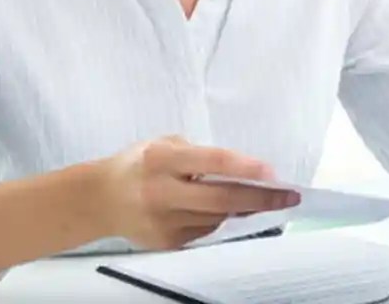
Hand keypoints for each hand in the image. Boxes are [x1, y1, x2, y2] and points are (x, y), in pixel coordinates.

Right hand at [96, 135, 299, 249]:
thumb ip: (199, 155)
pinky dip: (216, 219)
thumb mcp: (164, 145)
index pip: (213, 162)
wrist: (99, 199)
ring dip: (241, 209)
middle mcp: (162, 191)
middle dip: (260, 199)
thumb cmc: (139, 164)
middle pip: (222, 199)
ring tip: (258, 197)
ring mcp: (163, 221)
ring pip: (217, 218)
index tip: (273, 173)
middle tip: (289, 196)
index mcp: (162, 159)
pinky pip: (204, 231)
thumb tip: (243, 171)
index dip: (246, 168)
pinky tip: (215, 208)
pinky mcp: (166, 242)